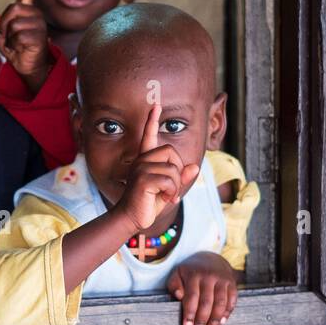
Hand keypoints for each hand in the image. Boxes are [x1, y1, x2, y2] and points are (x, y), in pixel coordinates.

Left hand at [0, 0, 51, 89]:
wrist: (29, 67)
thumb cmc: (17, 50)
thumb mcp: (2, 37)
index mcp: (26, 11)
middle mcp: (35, 14)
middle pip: (12, 9)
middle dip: (4, 25)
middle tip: (9, 37)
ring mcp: (39, 24)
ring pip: (14, 23)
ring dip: (9, 37)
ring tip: (17, 43)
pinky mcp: (39, 35)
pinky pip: (17, 36)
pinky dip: (14, 45)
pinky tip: (22, 48)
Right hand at [113, 104, 200, 231]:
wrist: (131, 218)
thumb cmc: (149, 203)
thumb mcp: (169, 190)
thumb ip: (180, 178)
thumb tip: (194, 167)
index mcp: (145, 160)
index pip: (149, 136)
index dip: (152, 121)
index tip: (156, 106)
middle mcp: (141, 161)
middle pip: (171, 152)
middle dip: (177, 171)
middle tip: (171, 189)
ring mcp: (141, 169)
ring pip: (172, 169)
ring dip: (175, 187)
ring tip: (167, 196)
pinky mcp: (143, 180)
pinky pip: (169, 181)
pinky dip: (172, 193)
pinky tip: (164, 199)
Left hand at [167, 252, 238, 324]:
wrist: (212, 258)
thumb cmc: (191, 271)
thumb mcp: (177, 273)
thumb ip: (174, 285)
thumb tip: (178, 297)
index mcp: (194, 275)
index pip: (192, 296)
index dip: (190, 313)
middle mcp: (210, 277)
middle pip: (207, 302)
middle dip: (202, 321)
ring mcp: (223, 280)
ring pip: (220, 303)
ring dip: (215, 321)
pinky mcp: (232, 285)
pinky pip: (231, 301)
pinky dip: (227, 314)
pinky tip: (221, 324)